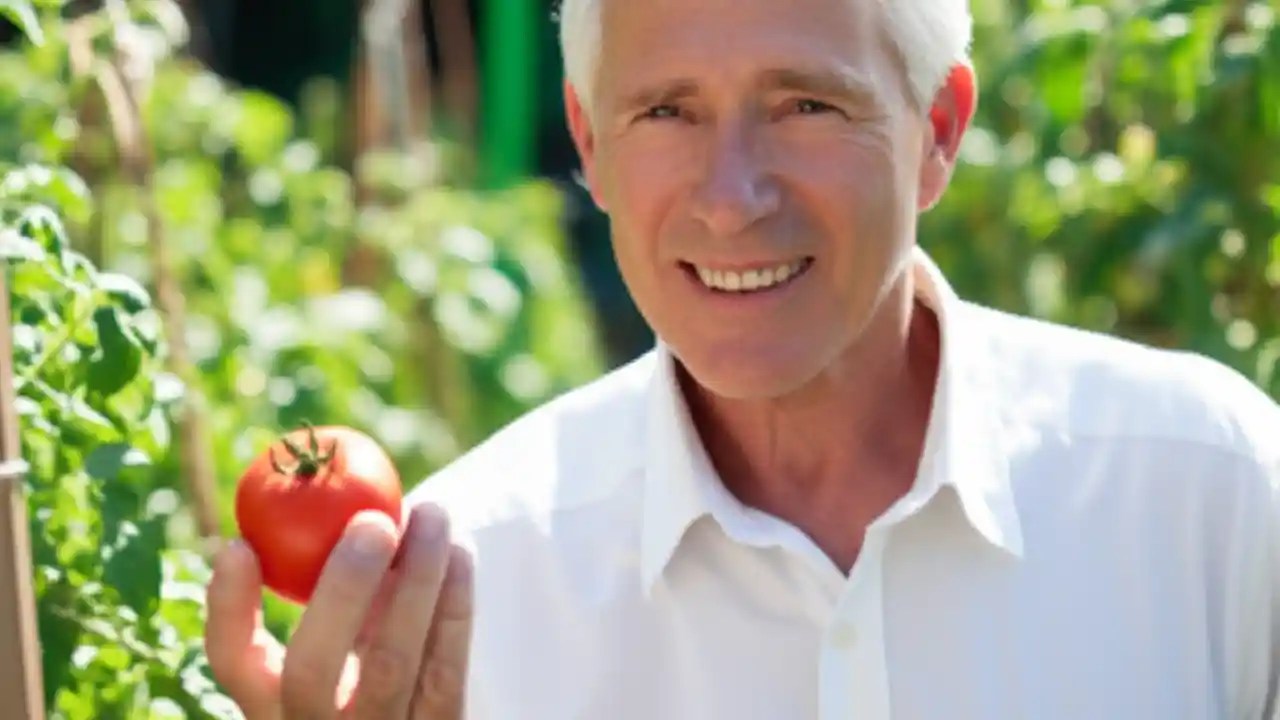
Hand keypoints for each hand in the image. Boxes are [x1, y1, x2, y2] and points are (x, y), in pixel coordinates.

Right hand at [205, 502, 474, 718]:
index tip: (239, 543)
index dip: (228, 607)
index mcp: (278, 712)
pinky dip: (453, 605)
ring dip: (415, 579)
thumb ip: (331, 609)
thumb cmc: (380, 684)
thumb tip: (332, 508)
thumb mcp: (342, 661)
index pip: (235, 666)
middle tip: (373, 521)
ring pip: (390, 664)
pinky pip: (445, 670)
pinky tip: (459, 552)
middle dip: (341, 590)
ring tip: (431, 514)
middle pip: (311, 671)